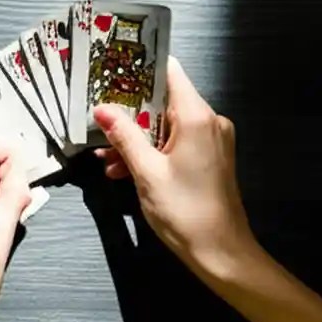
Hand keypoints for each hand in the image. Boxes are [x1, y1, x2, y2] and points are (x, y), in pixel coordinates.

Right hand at [93, 58, 256, 282]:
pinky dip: (153, 153)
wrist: (222, 253)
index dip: (140, 69)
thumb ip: (124, 136)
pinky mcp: (210, 159)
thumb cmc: (184, 210)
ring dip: (137, 140)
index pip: (169, 72)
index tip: (112, 71)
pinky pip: (176, 144)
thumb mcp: (146, 172)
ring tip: (107, 160)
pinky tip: (125, 171)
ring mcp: (211, 141)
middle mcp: (208, 121)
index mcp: (196, 116)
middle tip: (99, 123)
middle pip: (164, 101)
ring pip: (166, 127)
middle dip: (130, 114)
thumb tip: (101, 109)